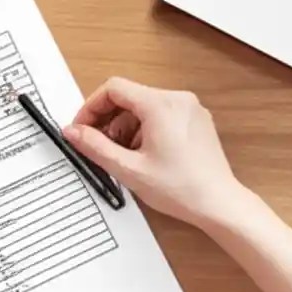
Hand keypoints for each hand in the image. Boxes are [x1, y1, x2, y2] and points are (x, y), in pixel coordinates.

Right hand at [63, 77, 250, 227]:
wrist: (218, 203)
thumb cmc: (181, 189)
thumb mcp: (129, 169)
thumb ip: (95, 147)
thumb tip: (72, 132)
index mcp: (160, 105)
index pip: (114, 88)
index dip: (91, 107)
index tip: (82, 128)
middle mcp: (178, 99)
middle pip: (129, 97)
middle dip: (109, 121)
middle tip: (98, 147)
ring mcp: (190, 109)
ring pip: (145, 107)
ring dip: (127, 128)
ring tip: (123, 157)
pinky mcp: (196, 121)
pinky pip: (162, 115)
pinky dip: (146, 130)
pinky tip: (143, 156)